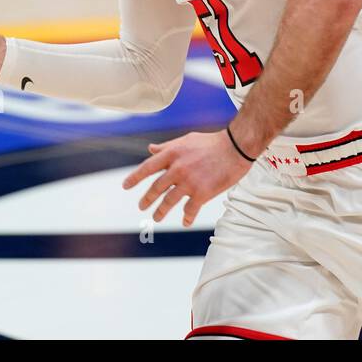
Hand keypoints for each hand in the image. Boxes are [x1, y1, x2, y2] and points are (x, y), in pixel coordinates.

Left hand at [121, 130, 253, 226]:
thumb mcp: (186, 140)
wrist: (235, 147)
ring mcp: (188, 182)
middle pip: (156, 188)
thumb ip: (167, 146)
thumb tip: (151, 149)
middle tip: (142, 206)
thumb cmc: (212, 142)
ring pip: (169, 201)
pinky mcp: (202, 193)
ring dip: (161, 212)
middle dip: (147, 199)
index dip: (134, 178)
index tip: (125, 186)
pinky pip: (190, 210)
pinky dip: (187, 218)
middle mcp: (176, 169)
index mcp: (171, 154)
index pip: (147, 168)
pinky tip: (185, 222)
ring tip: (157, 218)